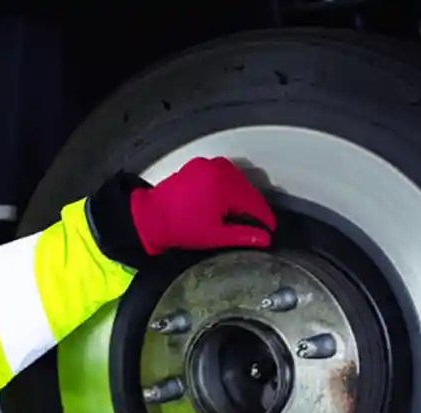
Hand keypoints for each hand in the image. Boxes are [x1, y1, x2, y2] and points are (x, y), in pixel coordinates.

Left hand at [129, 156, 275, 254]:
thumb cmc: (181, 228)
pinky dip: (228, 187)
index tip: (270, 230)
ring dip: (242, 197)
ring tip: (243, 216)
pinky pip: (223, 175)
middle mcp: (219, 169)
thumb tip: (265, 239)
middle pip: (247, 190)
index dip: (265, 218)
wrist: (150, 217)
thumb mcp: (215, 236)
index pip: (255, 202)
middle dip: (254, 208)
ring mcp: (209, 164)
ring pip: (237, 181)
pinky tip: (227, 202)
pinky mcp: (200, 165)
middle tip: (258, 225)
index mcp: (224, 186)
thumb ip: (243, 236)